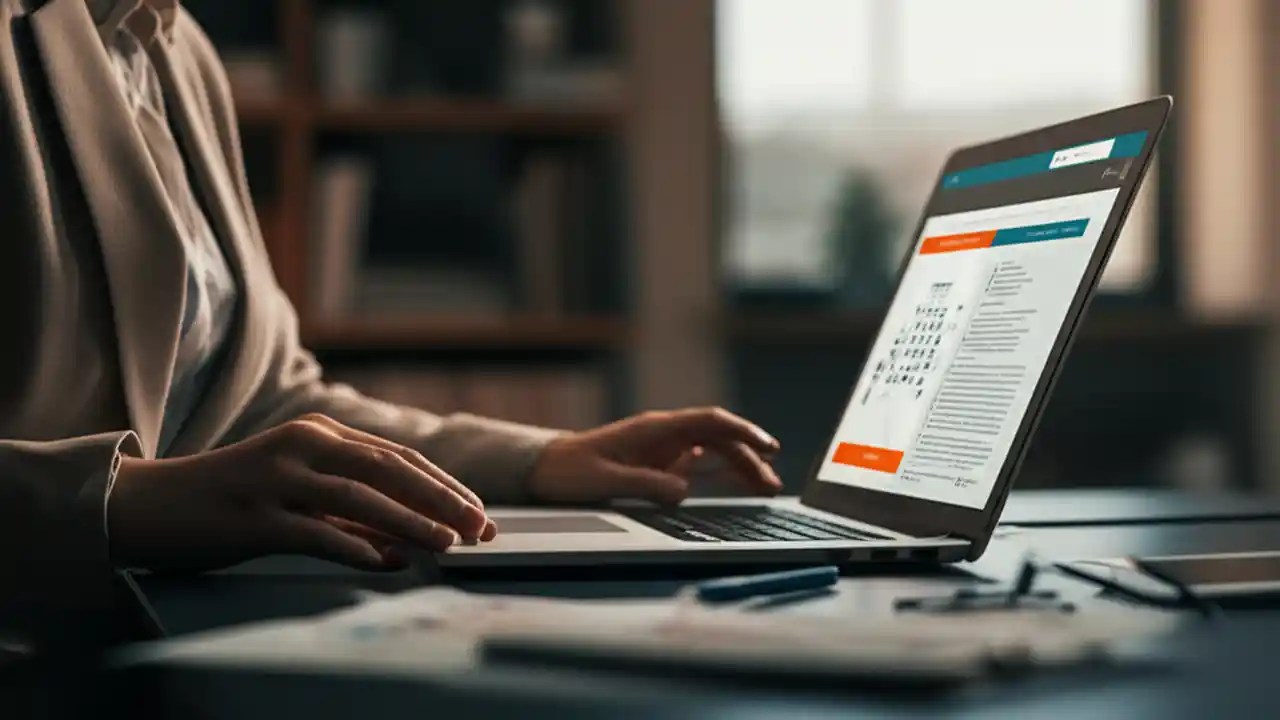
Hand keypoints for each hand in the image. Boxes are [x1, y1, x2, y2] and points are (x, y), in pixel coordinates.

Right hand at [108, 414, 495, 571]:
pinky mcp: (252, 515)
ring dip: (409, 521)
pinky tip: (385, 561)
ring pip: (358, 496)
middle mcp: (302, 446)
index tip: (478, 513)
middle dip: (441, 500)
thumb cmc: (231, 500)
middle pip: (388, 469)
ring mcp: (276, 478)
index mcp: (319, 434)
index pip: (398, 457)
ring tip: (447, 543)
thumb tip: (403, 543)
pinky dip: (353, 545)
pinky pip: (313, 530)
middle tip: (478, 529)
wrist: (149, 504)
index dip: (443, 485)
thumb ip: (347, 510)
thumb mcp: (296, 491)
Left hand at [529, 407, 782, 504]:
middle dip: (748, 457)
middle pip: (717, 439)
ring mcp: (663, 449)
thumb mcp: (603, 480)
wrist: (545, 467)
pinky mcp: (659, 464)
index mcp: (654, 429)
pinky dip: (721, 473)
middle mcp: (664, 435)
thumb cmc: (569, 470)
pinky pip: (698, 465)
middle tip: (772, 483)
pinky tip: (740, 483)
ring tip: (766, 486)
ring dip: (739, 466)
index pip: (708, 422)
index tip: (766, 447)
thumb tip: (684, 492)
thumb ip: (644, 484)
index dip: (741, 432)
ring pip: (712, 451)